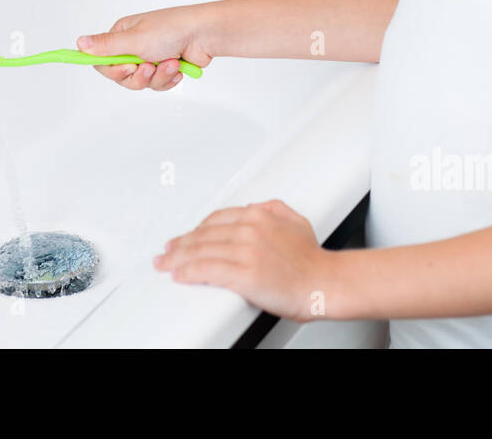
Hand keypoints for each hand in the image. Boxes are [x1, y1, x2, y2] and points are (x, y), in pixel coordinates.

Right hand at [76, 5, 214, 91]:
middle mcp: (133, 46)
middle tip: (149, 66)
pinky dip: (168, 78)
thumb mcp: (135, 39)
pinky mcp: (164, 68)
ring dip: (157, 76)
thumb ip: (106, 46)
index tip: (125, 68)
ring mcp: (150, 57)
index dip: (112, 69)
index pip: (102, 59)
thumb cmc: (172, 29)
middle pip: (122, 76)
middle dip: (138, 76)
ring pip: (141, 82)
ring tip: (170, 63)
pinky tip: (177, 67)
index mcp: (122, 34)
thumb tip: (79, 43)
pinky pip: (157, 84)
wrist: (205, 35)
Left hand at [152, 199, 329, 321]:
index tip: (185, 237)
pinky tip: (179, 274)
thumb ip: (274, 209)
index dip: (195, 229)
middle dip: (180, 244)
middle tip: (166, 252)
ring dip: (176, 258)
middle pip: (203, 235)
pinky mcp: (243, 274)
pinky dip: (188, 271)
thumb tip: (257, 207)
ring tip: (165, 264)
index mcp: (259, 215)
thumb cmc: (313, 260)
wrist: (326, 283)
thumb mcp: (296, 222)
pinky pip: (206, 270)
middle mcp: (249, 229)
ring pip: (200, 251)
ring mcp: (245, 251)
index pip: (215, 219)